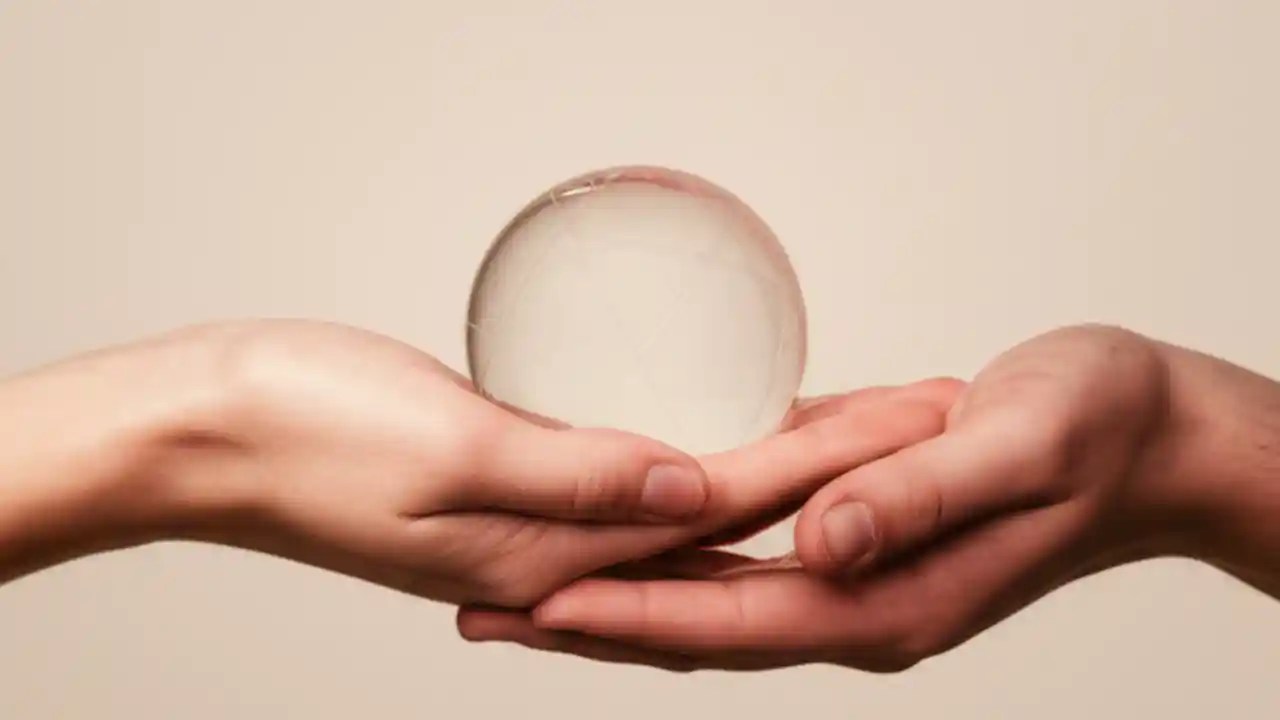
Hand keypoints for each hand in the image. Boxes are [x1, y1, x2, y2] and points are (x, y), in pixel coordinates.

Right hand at [0, 320, 950, 608]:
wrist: (213, 435)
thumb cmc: (306, 438)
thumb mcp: (447, 453)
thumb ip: (578, 479)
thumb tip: (698, 491)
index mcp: (556, 560)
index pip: (734, 506)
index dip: (840, 460)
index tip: (924, 418)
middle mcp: (562, 559)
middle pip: (736, 515)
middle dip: (843, 470)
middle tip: (929, 415)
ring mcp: (539, 531)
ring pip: (695, 505)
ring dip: (784, 467)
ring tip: (866, 429)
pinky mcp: (516, 491)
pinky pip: (640, 484)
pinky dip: (704, 463)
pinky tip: (729, 442)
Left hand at [458, 325, 1279, 669]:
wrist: (1154, 437)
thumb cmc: (1096, 430)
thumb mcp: (1016, 447)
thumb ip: (916, 497)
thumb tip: (819, 542)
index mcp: (888, 597)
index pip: (727, 620)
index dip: (624, 616)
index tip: (531, 607)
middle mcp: (859, 605)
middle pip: (695, 630)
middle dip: (587, 625)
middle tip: (482, 610)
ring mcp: (857, 580)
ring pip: (709, 605)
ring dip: (615, 601)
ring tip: (523, 591)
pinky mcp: (859, 543)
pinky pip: (745, 565)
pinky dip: (675, 565)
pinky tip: (628, 546)